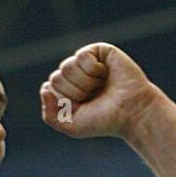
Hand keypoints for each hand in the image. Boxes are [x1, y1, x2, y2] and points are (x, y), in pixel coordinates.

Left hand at [40, 43, 161, 140]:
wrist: (131, 111)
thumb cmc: (104, 120)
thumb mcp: (70, 125)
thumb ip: (49, 114)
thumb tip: (44, 88)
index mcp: (66, 92)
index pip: (48, 89)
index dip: (64, 101)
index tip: (82, 107)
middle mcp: (74, 76)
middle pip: (56, 78)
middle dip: (74, 92)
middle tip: (94, 96)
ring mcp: (86, 63)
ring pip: (66, 66)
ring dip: (84, 82)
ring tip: (101, 86)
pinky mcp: (99, 51)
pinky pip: (81, 55)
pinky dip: (93, 69)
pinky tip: (106, 73)